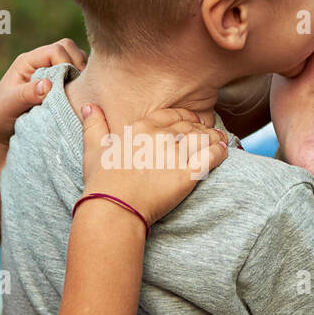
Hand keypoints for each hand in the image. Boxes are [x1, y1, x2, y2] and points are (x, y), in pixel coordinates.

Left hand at [0, 38, 88, 143]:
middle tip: (81, 85)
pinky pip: (75, 75)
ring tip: (82, 91)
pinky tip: (80, 97)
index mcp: (28, 61)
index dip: (67, 63)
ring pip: (75, 60)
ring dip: (82, 72)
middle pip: (68, 48)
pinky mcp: (56, 84)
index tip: (71, 84)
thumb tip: (47, 84)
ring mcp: (49, 73)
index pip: (56, 50)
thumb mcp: (10, 105)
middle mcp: (40, 63)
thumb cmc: (0, 117)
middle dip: (78, 63)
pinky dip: (81, 82)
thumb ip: (27, 93)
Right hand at [78, 104, 228, 225]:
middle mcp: (160, 136)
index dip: (185, 117)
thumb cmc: (102, 183)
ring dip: (214, 137)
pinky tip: (224, 151)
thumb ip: (94, 126)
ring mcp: (176, 154)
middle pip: (189, 126)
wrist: (114, 208)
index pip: (171, 115)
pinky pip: (211, 156)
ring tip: (220, 140)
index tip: (192, 121)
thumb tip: (89, 107)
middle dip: (202, 128)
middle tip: (209, 132)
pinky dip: (221, 151)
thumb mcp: (94, 150)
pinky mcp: (188, 174)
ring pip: (203, 138)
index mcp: (141, 128)